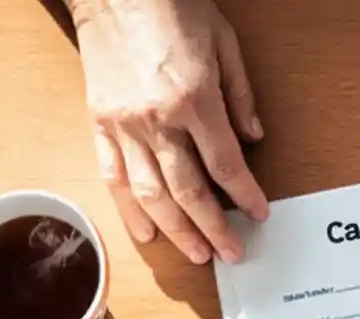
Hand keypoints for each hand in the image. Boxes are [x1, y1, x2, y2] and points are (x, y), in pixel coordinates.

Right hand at [69, 0, 268, 263]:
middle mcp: (158, 119)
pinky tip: (145, 233)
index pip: (226, 164)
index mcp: (194, 99)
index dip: (245, 195)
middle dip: (213, 228)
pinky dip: (128, 209)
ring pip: (151, 194)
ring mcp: (125, 125)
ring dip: (176, 230)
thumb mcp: (224, 42)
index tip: (259, 214)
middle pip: (190, 190)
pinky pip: (114, 176)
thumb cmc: (170, 6)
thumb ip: (240, 94)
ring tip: (195, 253)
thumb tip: (253, 137)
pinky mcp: (100, 123)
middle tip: (230, 253)